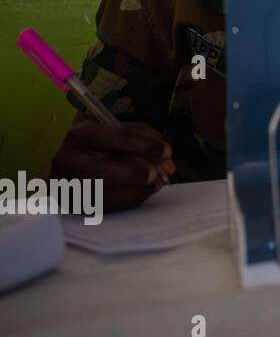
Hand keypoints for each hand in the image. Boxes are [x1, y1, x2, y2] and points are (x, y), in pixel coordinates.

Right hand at [49, 121, 174, 212]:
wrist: (56, 156)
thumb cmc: (91, 143)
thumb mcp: (111, 129)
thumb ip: (141, 136)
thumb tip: (165, 155)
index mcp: (80, 134)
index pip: (116, 138)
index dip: (145, 146)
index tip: (166, 151)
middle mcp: (66, 159)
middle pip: (100, 170)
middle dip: (134, 173)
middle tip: (156, 174)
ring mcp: (64, 184)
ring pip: (99, 194)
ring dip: (133, 191)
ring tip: (155, 184)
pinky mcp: (69, 202)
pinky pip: (100, 207)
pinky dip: (126, 201)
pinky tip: (142, 192)